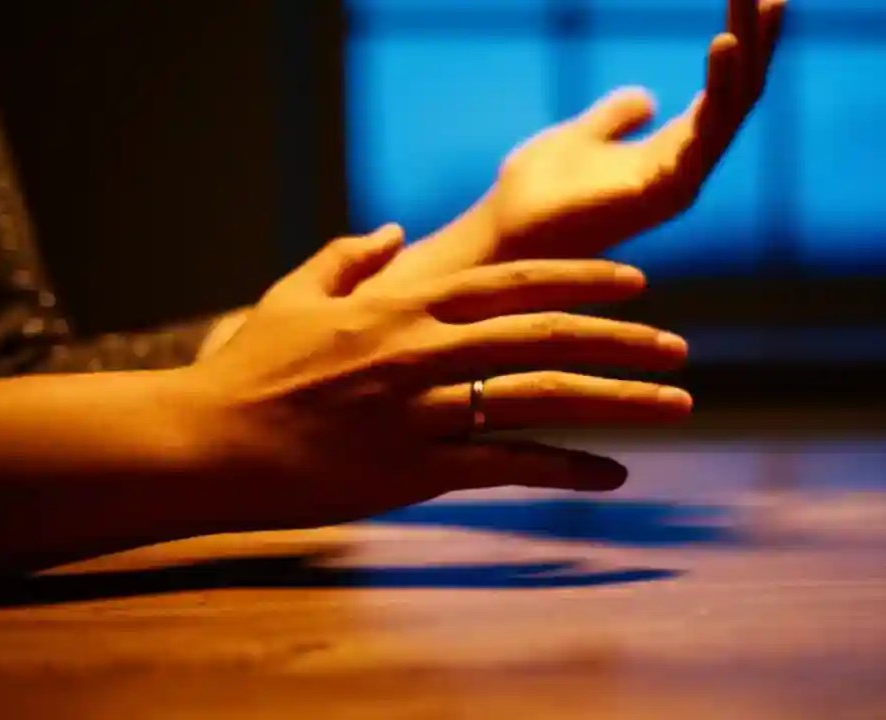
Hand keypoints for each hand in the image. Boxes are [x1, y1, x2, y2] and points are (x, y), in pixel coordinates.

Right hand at [182, 225, 691, 529]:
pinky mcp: (415, 471)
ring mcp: (423, 412)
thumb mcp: (292, 294)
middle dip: (624, 339)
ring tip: (677, 405)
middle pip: (547, 335)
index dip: (583, 281)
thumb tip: (387, 230)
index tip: (637, 286)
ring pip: (543, 396)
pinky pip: (508, 467)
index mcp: (404, 304)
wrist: (206, 443)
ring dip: (620, 399)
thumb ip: (347, 257)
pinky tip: (615, 475)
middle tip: (679, 350)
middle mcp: (424, 351)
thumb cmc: (248, 368)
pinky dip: (567, 468)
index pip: (514, 282)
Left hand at [486, 0, 786, 261]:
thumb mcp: (581, 137)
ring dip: (744, 57)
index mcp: (672, 155)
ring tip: (756, 6)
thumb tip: (648, 98)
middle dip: (758, 45)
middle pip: (739, 99)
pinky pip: (703, 132)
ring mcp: (678, 183)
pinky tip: (724, 44)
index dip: (744, 48)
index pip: (724, 95)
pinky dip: (719, 86)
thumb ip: (616, 118)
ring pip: (731, 110)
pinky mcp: (660, 191)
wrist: (506, 238)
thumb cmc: (536, 197)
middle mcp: (685, 169)